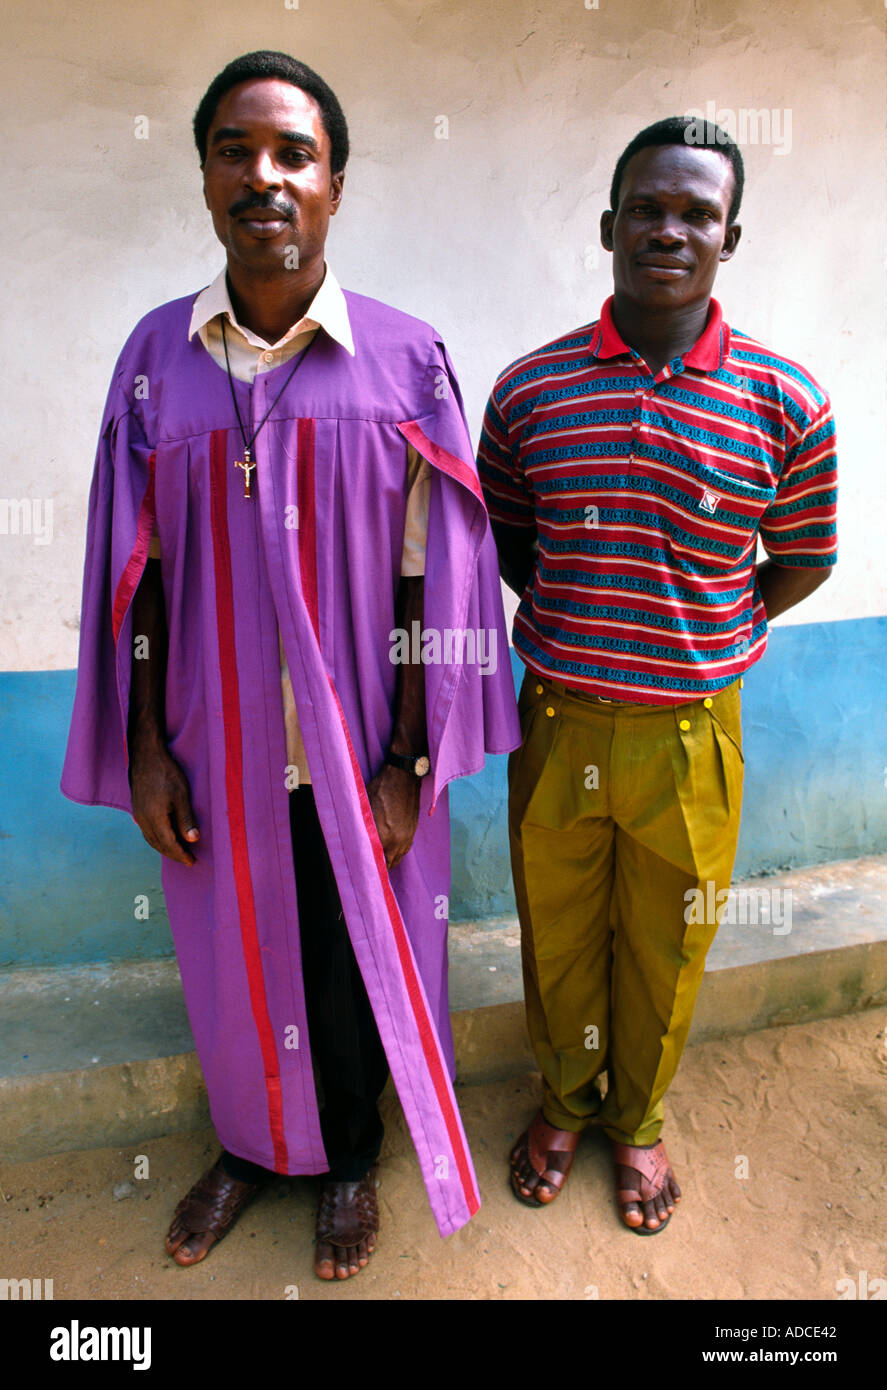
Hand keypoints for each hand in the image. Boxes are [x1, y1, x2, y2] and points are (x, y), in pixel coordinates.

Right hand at [129, 736, 199, 865]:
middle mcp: (143, 820)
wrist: (146, 756)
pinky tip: (165, 837)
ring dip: (164, 848)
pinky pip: (146, 831)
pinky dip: (157, 839)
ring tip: (179, 851)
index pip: (169, 844)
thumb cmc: (166, 773)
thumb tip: (193, 840)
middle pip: (159, 844)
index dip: (181, 855)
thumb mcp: (181, 795)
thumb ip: (186, 819)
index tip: (192, 861)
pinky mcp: (137, 809)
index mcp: (154, 818)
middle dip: (174, 854)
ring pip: (151, 839)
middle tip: (188, 859)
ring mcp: (138, 815)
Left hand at [366, 763, 420, 869]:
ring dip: (389, 860)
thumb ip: (363, 829)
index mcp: (383, 835)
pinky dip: (397, 852)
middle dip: (379, 866)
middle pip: (388, 864)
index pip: (375, 860)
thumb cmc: (380, 789)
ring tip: (379, 860)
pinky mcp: (413, 831)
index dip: (367, 865)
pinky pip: (404, 850)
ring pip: (397, 858)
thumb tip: (355, 841)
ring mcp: (407, 836)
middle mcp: (397, 840)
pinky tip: (390, 849)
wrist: (403, 777)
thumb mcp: (364, 808)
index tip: (360, 867)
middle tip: (368, 867)